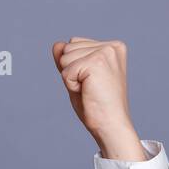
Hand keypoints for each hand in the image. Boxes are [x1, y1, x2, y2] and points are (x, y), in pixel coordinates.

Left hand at [51, 36, 144, 159]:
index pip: (74, 44)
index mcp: (112, 47)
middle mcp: (111, 47)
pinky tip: (88, 92)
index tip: (93, 82)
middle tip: (91, 88)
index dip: (75, 67)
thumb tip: (57, 44)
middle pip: (68, 48)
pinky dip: (71, 85)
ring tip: (90, 90)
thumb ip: (68, 59)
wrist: (111, 125)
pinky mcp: (96, 62)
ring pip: (65, 58)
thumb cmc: (97, 106)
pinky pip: (66, 71)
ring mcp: (105, 52)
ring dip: (71, 78)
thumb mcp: (78, 77)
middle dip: (72, 71)